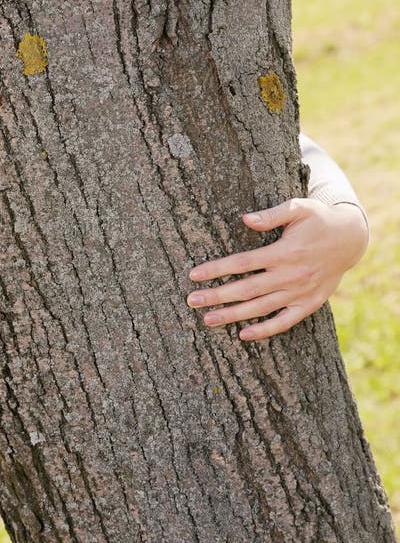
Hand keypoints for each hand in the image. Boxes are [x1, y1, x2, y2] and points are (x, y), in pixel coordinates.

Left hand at [187, 198, 368, 341]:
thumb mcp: (298, 208)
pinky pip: (284, 321)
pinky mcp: (309, 304)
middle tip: (192, 300)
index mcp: (285, 252)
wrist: (351, 239)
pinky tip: (243, 334)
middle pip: (247, 289)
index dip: (217, 269)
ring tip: (208, 320)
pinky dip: (265, 330)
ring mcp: (300, 293)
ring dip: (233, 315)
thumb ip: (272, 215)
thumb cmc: (318, 219)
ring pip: (261, 308)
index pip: (243, 263)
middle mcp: (291, 275)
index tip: (194, 275)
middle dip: (217, 296)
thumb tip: (245, 219)